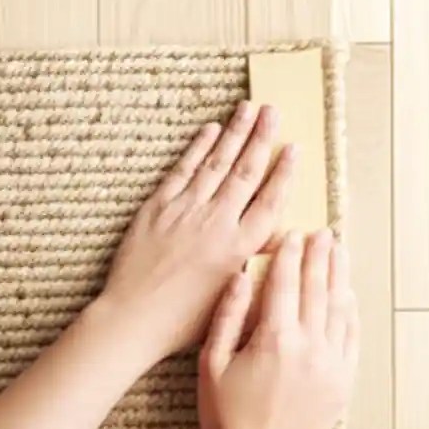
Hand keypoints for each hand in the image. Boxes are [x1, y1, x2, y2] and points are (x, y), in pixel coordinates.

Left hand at [94, 102, 294, 360]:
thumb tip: (283, 239)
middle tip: (273, 111)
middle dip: (262, 138)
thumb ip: (257, 263)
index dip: (284, 173)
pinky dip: (198, 148)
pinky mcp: (157, 207)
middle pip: (246, 171)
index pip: (270, 201)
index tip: (294, 149)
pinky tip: (210, 130)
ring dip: (234, 133)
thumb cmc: (185, 320)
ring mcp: (185, 210)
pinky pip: (182, 170)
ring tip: (248, 108)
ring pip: (216, 163)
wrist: (134, 318)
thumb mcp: (233, 295)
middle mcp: (216, 222)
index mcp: (239, 247)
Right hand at [197, 230, 358, 428]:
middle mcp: (309, 348)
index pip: (286, 283)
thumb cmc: (225, 415)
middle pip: (318, 289)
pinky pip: (351, 337)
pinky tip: (347, 294)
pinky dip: (351, 311)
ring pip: (340, 308)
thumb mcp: (212, 362)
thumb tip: (241, 276)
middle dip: (319, 256)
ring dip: (340, 276)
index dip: (289, 255)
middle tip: (323, 232)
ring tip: (338, 252)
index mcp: (275, 340)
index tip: (292, 233)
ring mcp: (331, 365)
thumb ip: (227, 315)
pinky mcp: (343, 382)